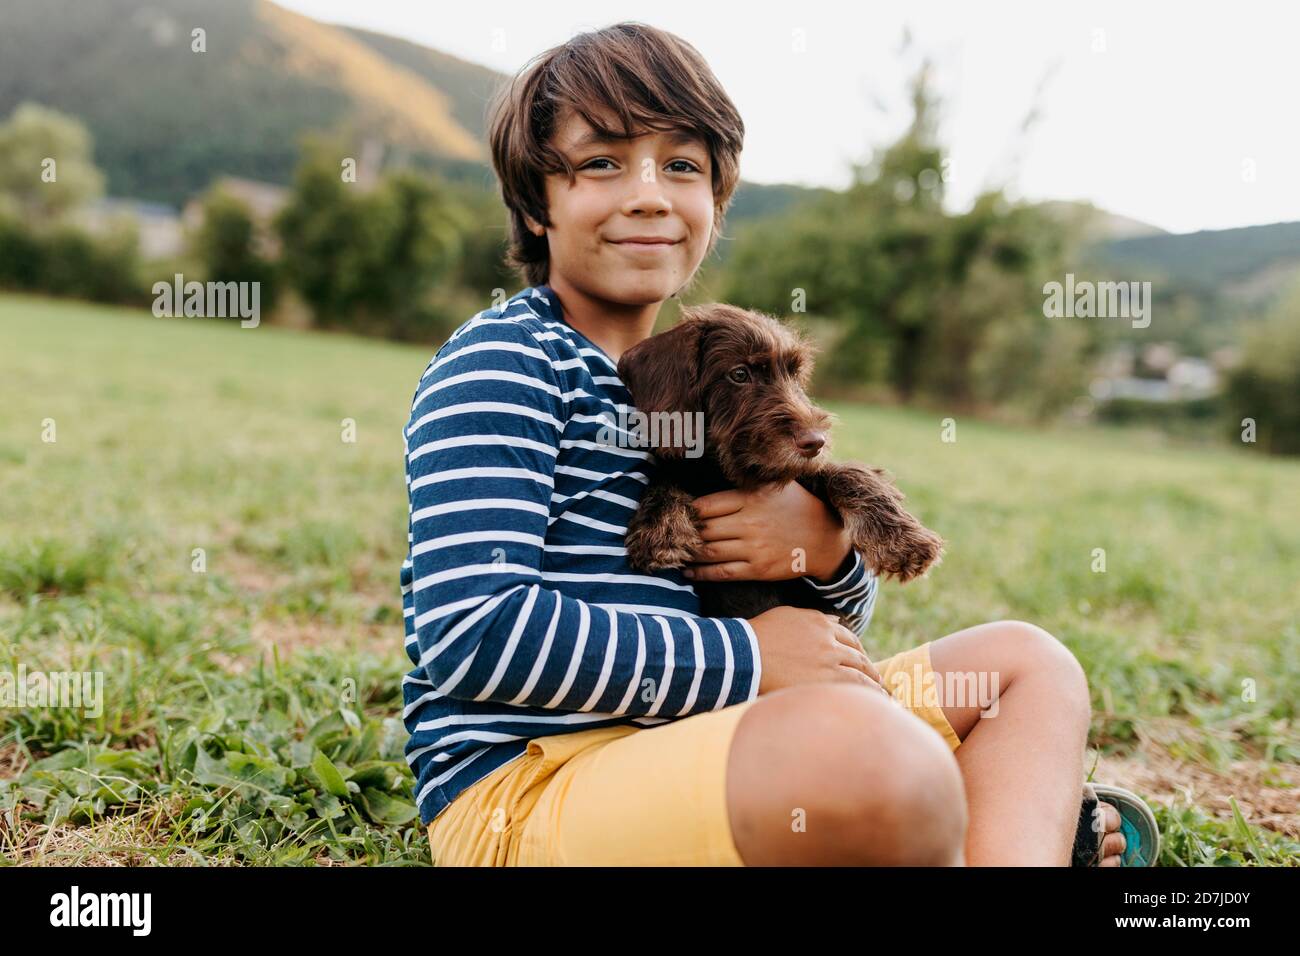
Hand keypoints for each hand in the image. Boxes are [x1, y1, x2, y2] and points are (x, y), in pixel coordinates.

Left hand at [683, 481, 851, 582]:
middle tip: (670, 536)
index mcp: (751, 497)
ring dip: (688, 554)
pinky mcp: (758, 568)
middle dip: (685, 533)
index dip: (688, 511)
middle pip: (705, 529)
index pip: (707, 505)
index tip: (679, 513)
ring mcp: (754, 547)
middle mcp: (750, 522)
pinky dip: (701, 574)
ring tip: (675, 553)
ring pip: (709, 551)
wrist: (826, 539)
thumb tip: (717, 471)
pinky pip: (722, 572)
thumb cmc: (798, 507)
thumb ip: (748, 480)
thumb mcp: (776, 485)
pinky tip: (688, 572)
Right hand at [748, 606, 890, 696]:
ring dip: (874, 688)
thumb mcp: (789, 616)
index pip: (850, 640)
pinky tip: (872, 706)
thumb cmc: (759, 635)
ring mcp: (828, 664)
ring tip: (883, 700)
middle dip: (871, 672)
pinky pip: (852, 692)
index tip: (864, 664)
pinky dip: (866, 699)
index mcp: (821, 625)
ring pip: (860, 677)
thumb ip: (816, 619)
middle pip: (859, 659)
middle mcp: (829, 643)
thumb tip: (838, 622)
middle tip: (880, 684)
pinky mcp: (823, 684)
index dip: (859, 653)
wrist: (744, 653)